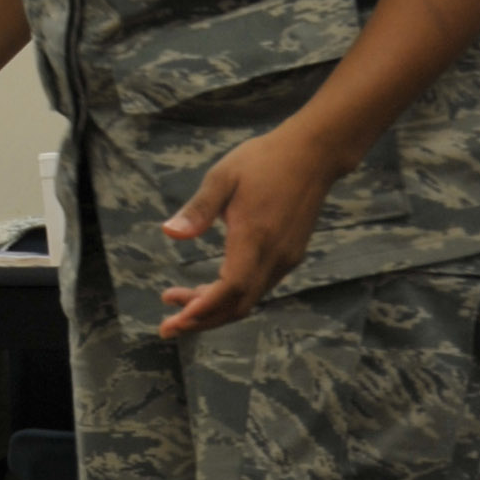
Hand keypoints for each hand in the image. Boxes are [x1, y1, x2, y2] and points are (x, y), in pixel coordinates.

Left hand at [157, 126, 338, 336]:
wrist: (313, 154)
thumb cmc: (263, 160)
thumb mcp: (223, 176)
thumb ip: (198, 208)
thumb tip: (169, 233)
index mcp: (256, 236)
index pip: (231, 287)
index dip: (203, 308)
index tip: (176, 319)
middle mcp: (275, 255)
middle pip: (239, 304)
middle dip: (202, 320)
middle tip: (166, 326)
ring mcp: (286, 258)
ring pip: (248, 299)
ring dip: (213, 308)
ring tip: (175, 301)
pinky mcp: (290, 255)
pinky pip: (258, 287)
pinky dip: (230, 296)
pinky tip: (206, 288)